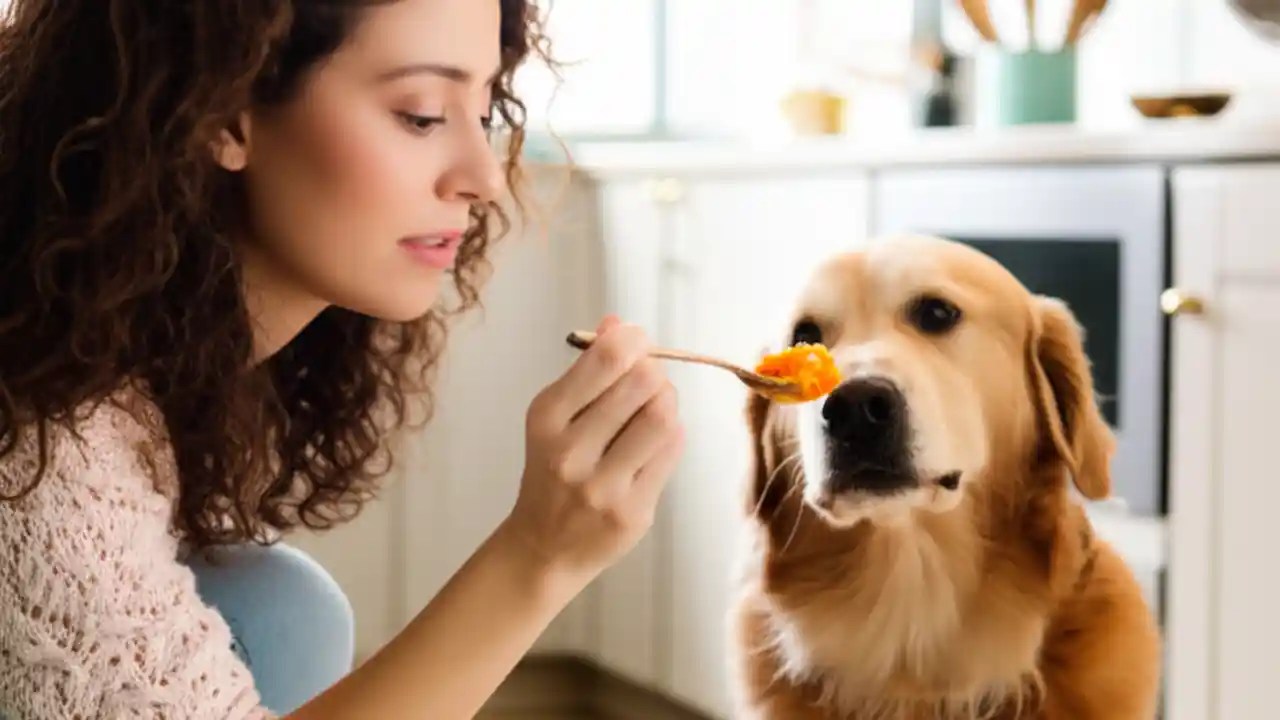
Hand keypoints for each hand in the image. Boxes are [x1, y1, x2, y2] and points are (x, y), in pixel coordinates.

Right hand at [499, 316, 684, 588]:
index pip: (606, 359)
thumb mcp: (556, 417)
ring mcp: (602, 486)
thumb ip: (588, 370)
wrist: (543, 548)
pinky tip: (654, 443)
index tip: (636, 341)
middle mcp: (570, 452)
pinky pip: (671, 453)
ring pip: (663, 417)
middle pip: (642, 384)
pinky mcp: (632, 512)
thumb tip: (619, 322)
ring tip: (653, 411)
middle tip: (647, 382)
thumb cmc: (553, 470)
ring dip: (666, 403)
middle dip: (654, 373)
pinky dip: (671, 436)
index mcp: (546, 418)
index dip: (634, 340)